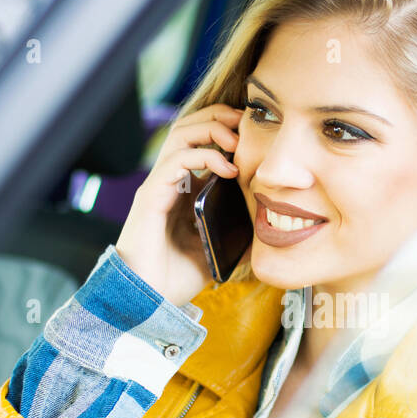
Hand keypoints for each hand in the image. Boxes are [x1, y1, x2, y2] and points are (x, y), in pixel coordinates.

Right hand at [116, 102, 245, 303]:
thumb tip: (268, 227)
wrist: (148, 300)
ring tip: (238, 141)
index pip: (200, 141)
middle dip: (219, 117)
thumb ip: (237, 233)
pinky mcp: (151, 197)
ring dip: (211, 129)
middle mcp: (169, 182)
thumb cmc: (176, 279)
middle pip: (189, 127)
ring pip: (180, 135)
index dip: (225, 128)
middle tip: (247, 124)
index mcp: (184, 189)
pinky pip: (175, 161)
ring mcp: (158, 186)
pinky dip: (204, 156)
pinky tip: (228, 169)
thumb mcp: (218, 250)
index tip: (255, 134)